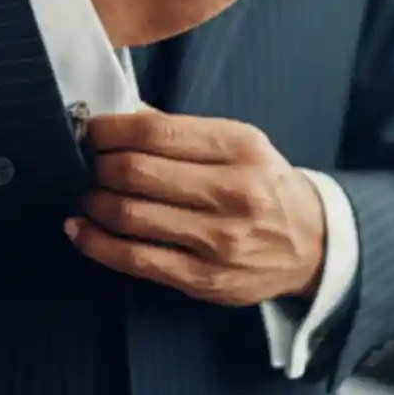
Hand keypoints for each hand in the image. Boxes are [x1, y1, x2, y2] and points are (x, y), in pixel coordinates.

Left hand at [64, 109, 325, 305]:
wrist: (312, 245)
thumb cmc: (264, 185)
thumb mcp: (239, 143)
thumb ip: (181, 131)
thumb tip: (118, 116)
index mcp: (240, 148)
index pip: (155, 133)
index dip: (109, 130)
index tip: (90, 130)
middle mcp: (233, 193)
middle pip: (135, 173)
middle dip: (96, 164)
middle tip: (86, 162)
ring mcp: (219, 240)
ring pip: (129, 216)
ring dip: (92, 201)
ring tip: (86, 192)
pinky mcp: (205, 278)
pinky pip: (135, 260)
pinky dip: (96, 242)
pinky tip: (80, 228)